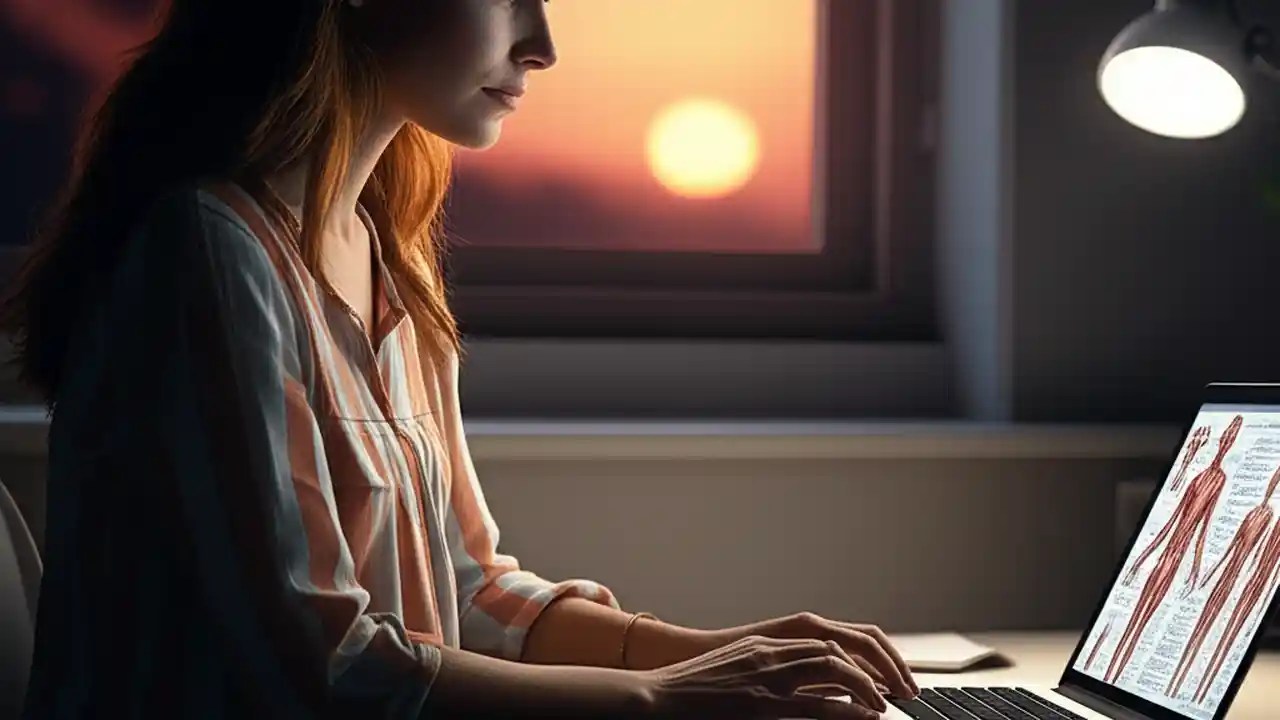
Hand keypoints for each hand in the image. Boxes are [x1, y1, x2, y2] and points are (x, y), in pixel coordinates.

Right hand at [637, 634, 889, 719]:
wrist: (655, 696)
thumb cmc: (691, 692)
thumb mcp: (735, 673)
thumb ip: (768, 673)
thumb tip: (806, 691)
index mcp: (763, 645)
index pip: (825, 642)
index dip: (858, 658)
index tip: (881, 677)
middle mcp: (768, 654)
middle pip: (835, 649)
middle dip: (872, 668)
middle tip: (895, 689)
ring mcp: (764, 676)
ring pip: (830, 669)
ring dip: (865, 686)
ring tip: (884, 705)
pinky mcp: (759, 703)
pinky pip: (813, 705)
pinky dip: (844, 710)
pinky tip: (863, 717)